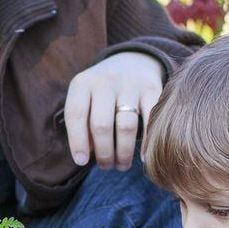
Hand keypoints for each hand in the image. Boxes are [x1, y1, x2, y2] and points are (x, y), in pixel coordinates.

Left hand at [65, 51, 164, 169]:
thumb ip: (82, 123)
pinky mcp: (152, 88)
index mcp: (82, 84)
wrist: (133, 61)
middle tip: (106, 166)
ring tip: (122, 165)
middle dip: (103, 152)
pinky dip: (147, 142)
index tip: (81, 162)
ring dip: (123, 152)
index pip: (76, 115)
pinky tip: (144, 158)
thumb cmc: (102, 91)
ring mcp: (130, 84)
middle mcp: (105, 81)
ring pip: (125, 126)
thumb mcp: (85, 98)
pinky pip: (149, 120)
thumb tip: (85, 156)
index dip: (77, 141)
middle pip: (101, 125)